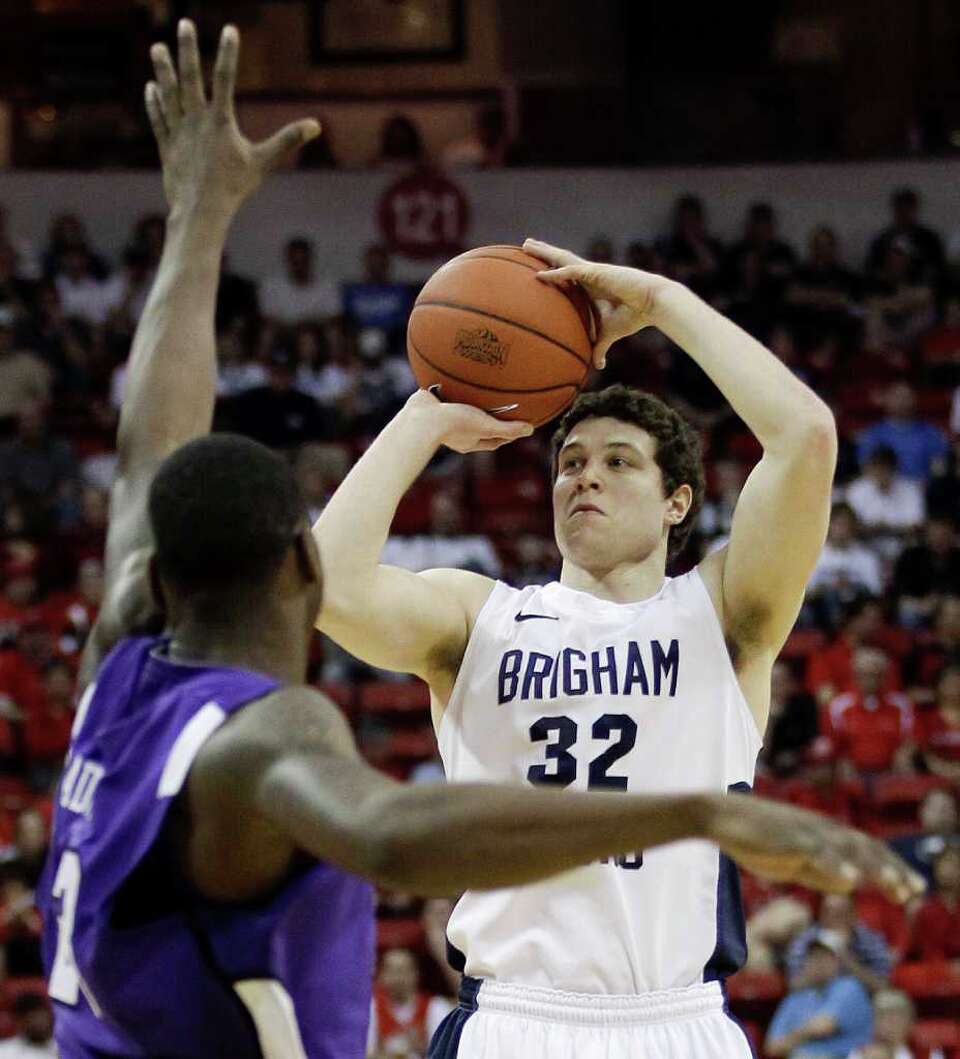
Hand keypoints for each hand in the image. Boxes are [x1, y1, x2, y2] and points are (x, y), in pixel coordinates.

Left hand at [145, 20, 318, 221]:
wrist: (201, 211)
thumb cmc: (234, 188)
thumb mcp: (263, 162)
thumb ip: (288, 140)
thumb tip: (316, 125)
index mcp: (220, 122)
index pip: (225, 79)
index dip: (229, 53)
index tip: (230, 30)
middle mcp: (196, 121)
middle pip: (190, 77)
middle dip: (187, 49)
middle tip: (185, 24)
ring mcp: (178, 132)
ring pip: (168, 93)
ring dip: (163, 69)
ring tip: (157, 47)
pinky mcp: (167, 146)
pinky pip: (158, 118)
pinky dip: (154, 103)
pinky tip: (151, 87)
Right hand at [406, 388, 532, 452]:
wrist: (420, 416)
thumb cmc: (453, 424)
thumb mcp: (486, 426)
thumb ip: (507, 429)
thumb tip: (530, 430)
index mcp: (469, 441)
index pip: (493, 440)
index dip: (507, 434)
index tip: (519, 424)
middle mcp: (457, 431)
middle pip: (479, 424)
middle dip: (491, 415)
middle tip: (504, 403)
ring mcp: (444, 417)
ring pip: (464, 407)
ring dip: (473, 398)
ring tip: (484, 384)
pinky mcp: (434, 403)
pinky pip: (449, 391)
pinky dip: (457, 383)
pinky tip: (463, 369)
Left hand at [523, 237, 673, 368]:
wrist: (651, 304)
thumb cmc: (633, 316)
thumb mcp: (610, 334)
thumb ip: (600, 347)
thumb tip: (598, 366)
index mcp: (590, 286)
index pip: (566, 274)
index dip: (552, 269)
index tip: (536, 268)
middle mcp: (588, 275)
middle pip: (560, 260)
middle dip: (543, 253)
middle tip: (525, 245)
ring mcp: (591, 272)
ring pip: (562, 258)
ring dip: (544, 252)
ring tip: (526, 244)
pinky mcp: (596, 272)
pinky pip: (571, 273)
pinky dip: (556, 274)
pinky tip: (540, 275)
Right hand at [705, 793, 925, 904]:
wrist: (720, 817)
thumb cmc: (753, 839)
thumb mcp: (792, 862)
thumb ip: (819, 872)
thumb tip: (851, 882)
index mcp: (822, 834)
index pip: (865, 850)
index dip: (890, 868)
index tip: (911, 890)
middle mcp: (820, 828)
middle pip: (865, 847)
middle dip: (892, 869)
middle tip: (916, 890)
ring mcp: (805, 830)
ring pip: (847, 847)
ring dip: (874, 866)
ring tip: (895, 885)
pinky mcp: (788, 836)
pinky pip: (816, 850)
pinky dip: (835, 862)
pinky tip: (851, 877)